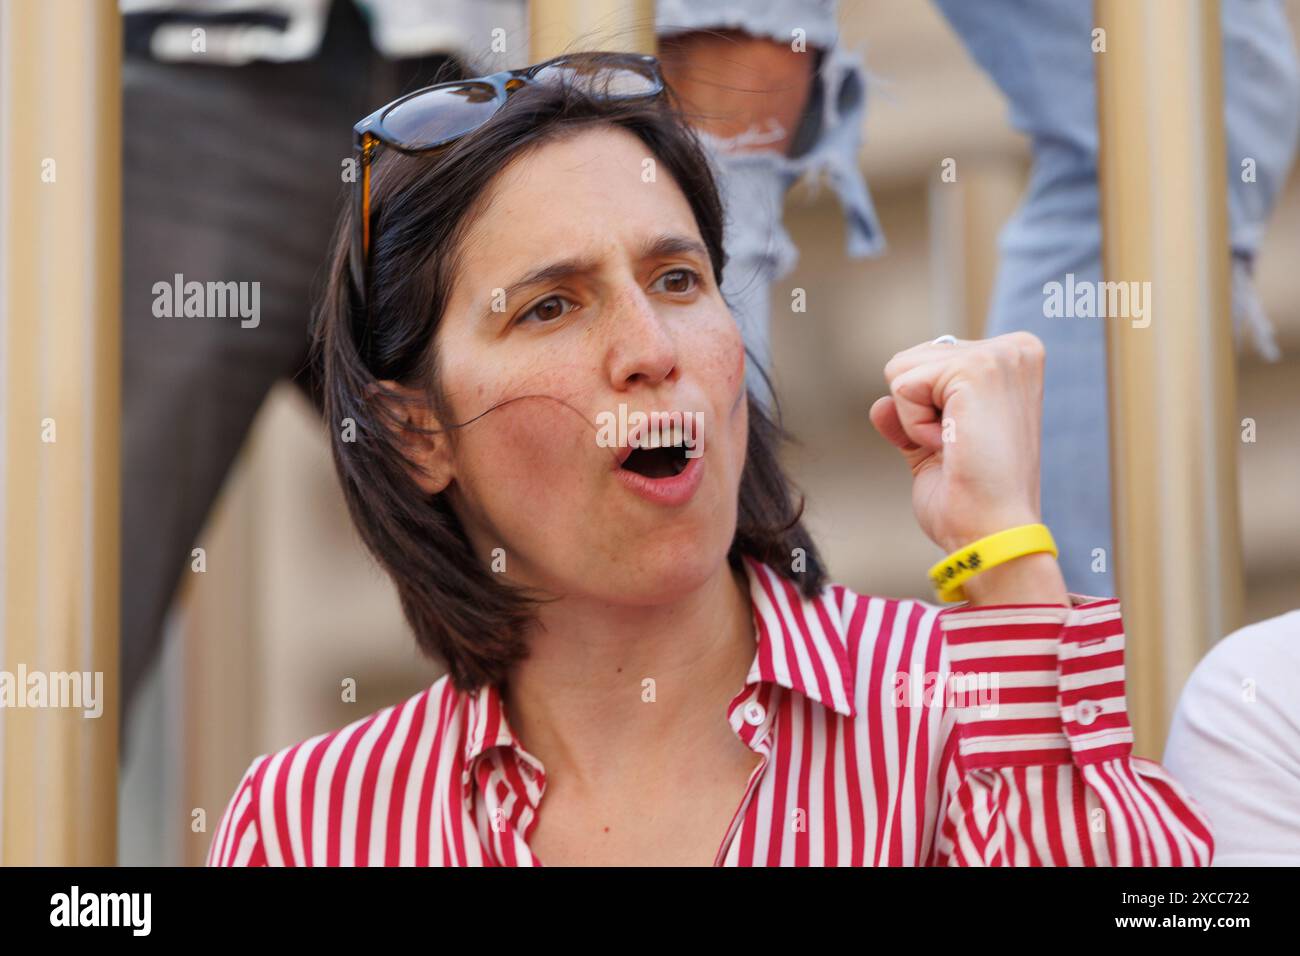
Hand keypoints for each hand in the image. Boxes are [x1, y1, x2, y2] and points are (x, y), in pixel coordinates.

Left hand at [869, 332, 1067, 605]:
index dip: (928, 411)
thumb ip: (910, 420)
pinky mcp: (975, 369)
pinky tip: (951, 445)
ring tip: (957, 445)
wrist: (990, 532)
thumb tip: (880, 405)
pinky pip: (903, 388)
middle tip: (958, 446)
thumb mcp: (935, 449)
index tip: (965, 441)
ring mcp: (999, 356)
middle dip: (918, 411)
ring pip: (902, 369)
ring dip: (915, 419)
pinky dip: (913, 426)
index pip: (929, 361)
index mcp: (1015, 362)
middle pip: (911, 359)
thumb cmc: (971, 500)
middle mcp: (1015, 349)